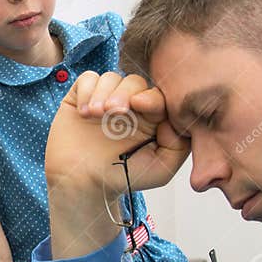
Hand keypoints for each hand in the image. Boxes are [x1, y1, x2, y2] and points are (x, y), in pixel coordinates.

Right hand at [45, 71, 189, 199]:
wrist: (83, 184)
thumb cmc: (122, 177)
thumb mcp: (160, 170)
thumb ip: (178, 146)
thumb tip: (174, 118)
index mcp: (151, 118)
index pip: (157, 96)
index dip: (150, 97)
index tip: (139, 105)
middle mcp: (130, 105)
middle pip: (134, 82)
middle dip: (124, 93)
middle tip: (113, 112)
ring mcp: (106, 99)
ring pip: (111, 78)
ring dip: (104, 93)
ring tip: (95, 114)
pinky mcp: (82, 97)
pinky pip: (88, 79)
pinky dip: (87, 91)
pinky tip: (84, 113)